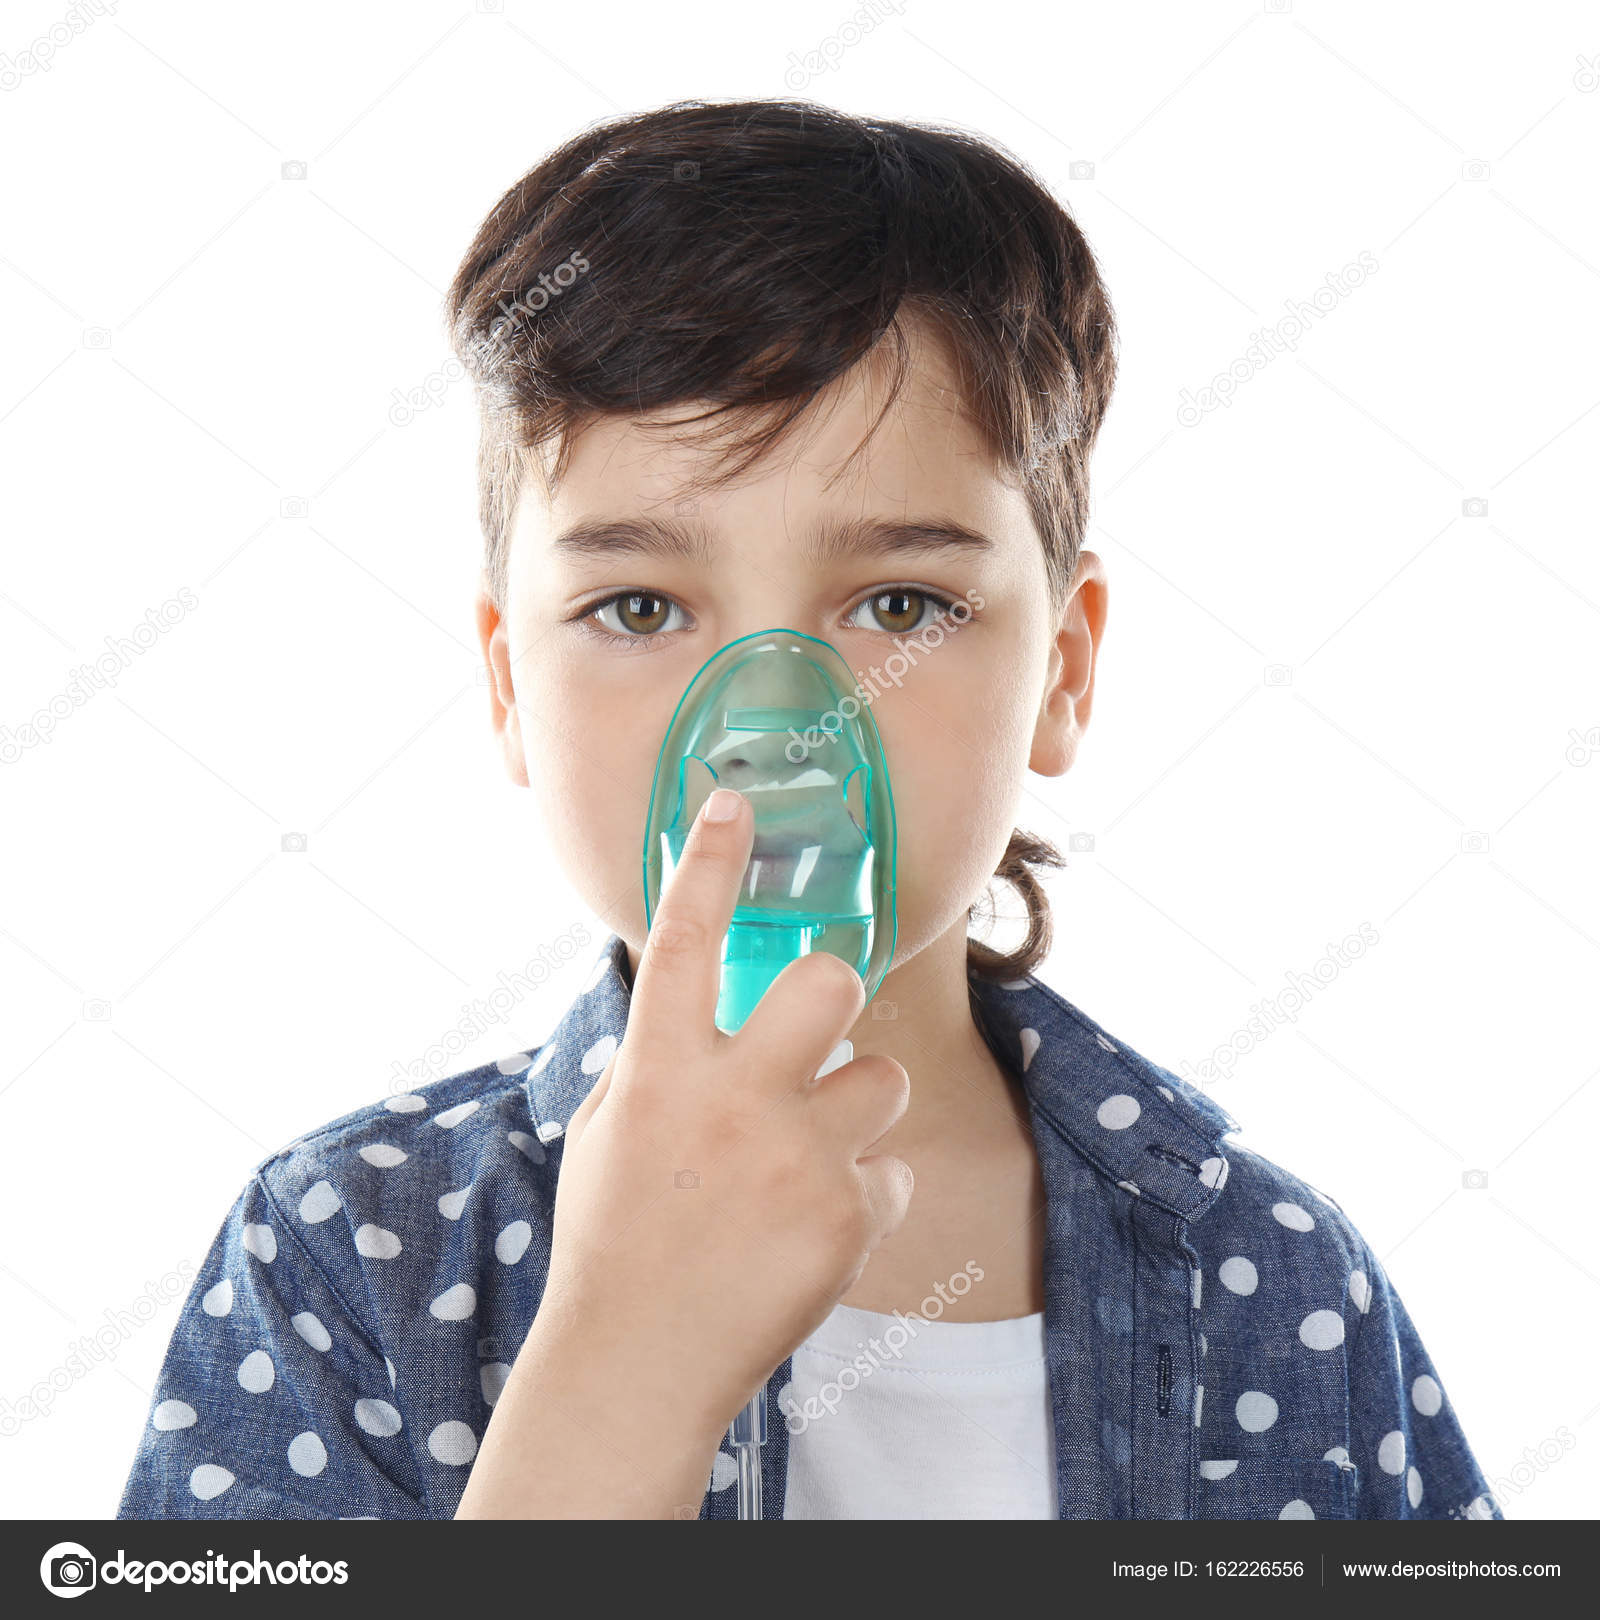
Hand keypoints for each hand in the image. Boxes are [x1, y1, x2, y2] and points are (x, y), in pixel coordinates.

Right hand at [457, 786, 911, 1517]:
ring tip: (809, 1160)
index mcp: (657, 1070)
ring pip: (881, 1075)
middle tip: (816, 1029)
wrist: (639, 1361)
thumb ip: (655, 1062)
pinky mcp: (849, 1214)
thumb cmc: (616, 1237)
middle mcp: (730, 1100)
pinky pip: (891, 1167)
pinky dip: (864, 1192)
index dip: (708, 862)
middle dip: (833, 991)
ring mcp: (796, 1157)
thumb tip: (689, 1009)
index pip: (680, 939)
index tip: (731, 802)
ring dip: (856, 1107)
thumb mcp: (607, 1131)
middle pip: (825, 982)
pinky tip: (813, 1229)